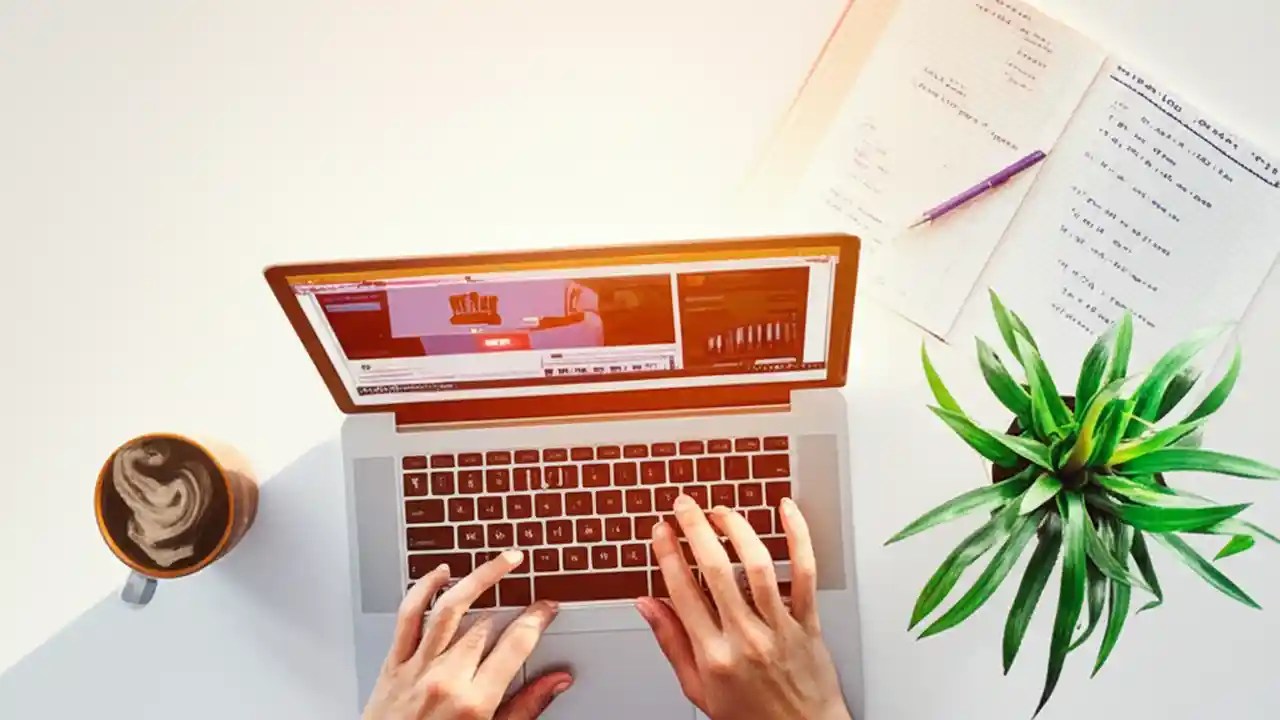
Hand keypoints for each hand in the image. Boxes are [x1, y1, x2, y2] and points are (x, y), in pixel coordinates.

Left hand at [362, 550, 571, 719]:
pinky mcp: (394, 663)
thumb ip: (526, 706)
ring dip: (480, 578)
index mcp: (474, 702)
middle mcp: (445, 679)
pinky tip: (441, 573)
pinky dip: (423, 588)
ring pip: (450, 608)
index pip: (515, 645)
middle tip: (526, 596)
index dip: (537, 619)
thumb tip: (558, 680)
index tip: (547, 608)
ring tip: (502, 562)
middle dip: (511, 606)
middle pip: (485, 625)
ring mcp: (417, 667)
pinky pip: (408, 615)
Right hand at [635, 496, 851, 719]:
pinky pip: (804, 573)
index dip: (668, 554)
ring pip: (757, 565)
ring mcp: (779, 628)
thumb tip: (646, 605)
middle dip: (695, 529)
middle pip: (715, 570)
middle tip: (684, 506)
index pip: (683, 592)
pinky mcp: (809, 622)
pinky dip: (798, 537)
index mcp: (713, 655)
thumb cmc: (751, 716)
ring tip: (721, 511)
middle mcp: (745, 638)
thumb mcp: (698, 689)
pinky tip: (785, 511)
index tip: (660, 532)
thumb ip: (671, 643)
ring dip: (736, 529)